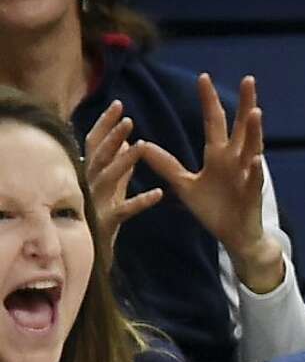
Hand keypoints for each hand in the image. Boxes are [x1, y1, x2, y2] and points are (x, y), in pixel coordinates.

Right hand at [82, 100, 165, 260]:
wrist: (92, 256)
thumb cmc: (103, 218)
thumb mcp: (113, 189)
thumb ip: (121, 166)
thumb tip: (130, 141)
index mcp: (90, 174)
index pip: (93, 143)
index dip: (105, 124)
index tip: (119, 105)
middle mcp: (88, 185)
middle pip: (98, 156)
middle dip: (112, 137)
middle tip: (129, 120)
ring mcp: (95, 204)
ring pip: (106, 179)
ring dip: (123, 161)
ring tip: (141, 147)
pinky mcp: (106, 223)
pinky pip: (123, 210)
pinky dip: (140, 201)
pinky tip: (158, 193)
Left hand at [131, 73, 282, 291]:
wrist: (235, 236)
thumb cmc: (215, 209)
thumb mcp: (184, 185)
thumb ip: (167, 165)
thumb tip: (142, 145)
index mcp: (219, 155)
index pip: (214, 122)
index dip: (209, 101)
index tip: (203, 77)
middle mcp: (235, 160)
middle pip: (240, 127)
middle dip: (245, 104)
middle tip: (248, 80)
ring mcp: (246, 176)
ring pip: (252, 149)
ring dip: (254, 132)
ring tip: (255, 112)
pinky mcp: (251, 195)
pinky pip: (254, 181)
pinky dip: (254, 171)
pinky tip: (255, 159)